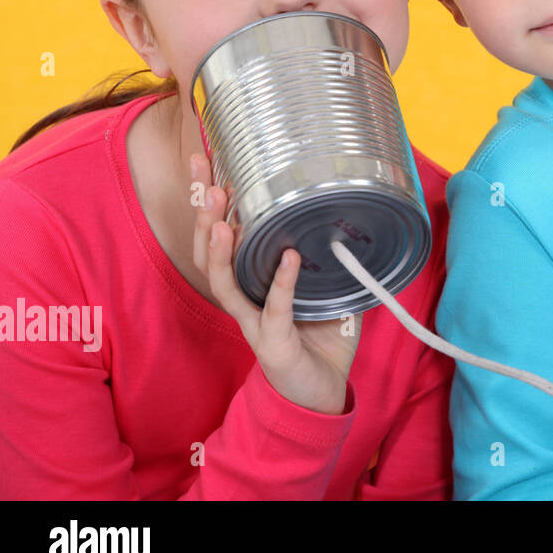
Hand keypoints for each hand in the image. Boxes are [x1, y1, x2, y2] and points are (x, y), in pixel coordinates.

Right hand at [190, 153, 361, 414]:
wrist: (322, 392)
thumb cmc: (318, 337)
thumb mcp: (324, 285)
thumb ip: (327, 251)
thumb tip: (348, 207)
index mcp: (249, 280)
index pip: (219, 234)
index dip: (209, 200)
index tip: (206, 160)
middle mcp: (242, 299)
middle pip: (208, 253)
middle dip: (204, 215)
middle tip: (207, 178)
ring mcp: (253, 322)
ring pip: (225, 284)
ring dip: (222, 251)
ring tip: (223, 220)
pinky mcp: (273, 345)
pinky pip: (273, 312)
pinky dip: (281, 284)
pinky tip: (287, 259)